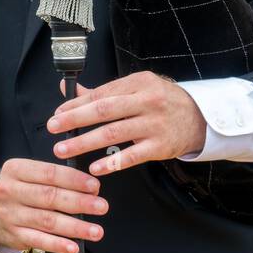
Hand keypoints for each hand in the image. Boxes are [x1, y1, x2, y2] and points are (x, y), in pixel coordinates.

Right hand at [0, 158, 107, 252]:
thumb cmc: (15, 191)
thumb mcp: (26, 175)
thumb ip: (52, 177)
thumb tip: (88, 187)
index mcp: (17, 170)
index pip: (49, 174)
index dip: (74, 180)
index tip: (94, 186)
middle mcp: (12, 192)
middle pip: (50, 197)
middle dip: (80, 203)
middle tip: (101, 206)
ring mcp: (12, 215)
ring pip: (47, 221)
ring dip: (75, 227)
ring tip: (95, 230)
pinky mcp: (15, 235)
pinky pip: (39, 241)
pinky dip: (58, 245)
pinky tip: (73, 246)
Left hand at [47, 72, 206, 175]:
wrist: (200, 118)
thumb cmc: (163, 103)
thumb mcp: (138, 89)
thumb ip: (106, 92)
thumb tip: (70, 91)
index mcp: (138, 83)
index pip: (101, 93)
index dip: (76, 104)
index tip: (58, 113)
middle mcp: (146, 101)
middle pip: (104, 110)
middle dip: (74, 119)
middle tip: (53, 128)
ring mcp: (154, 125)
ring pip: (113, 133)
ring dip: (85, 142)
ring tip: (64, 149)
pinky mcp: (160, 147)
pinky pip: (131, 156)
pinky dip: (111, 163)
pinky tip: (94, 168)